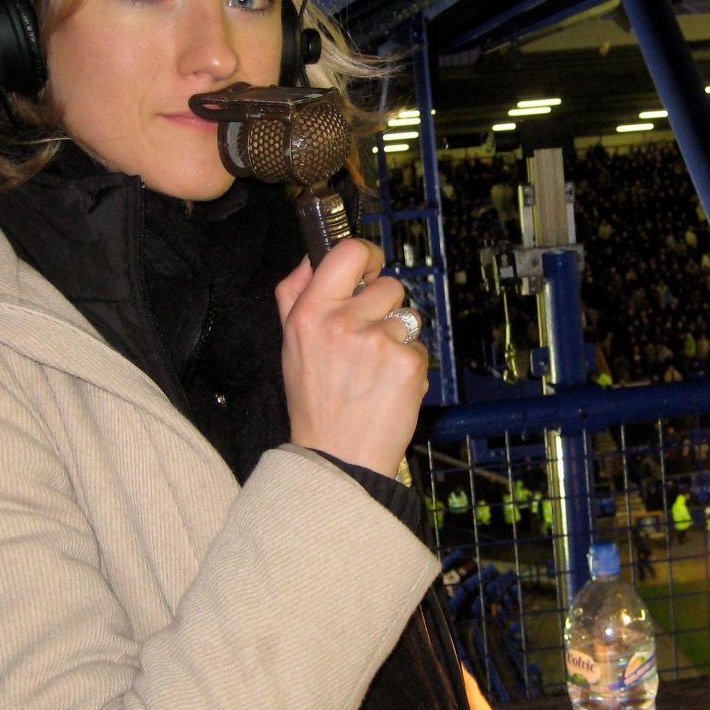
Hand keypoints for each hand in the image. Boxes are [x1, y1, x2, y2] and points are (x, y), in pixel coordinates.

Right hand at [275, 240, 428, 477]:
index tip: (370, 268)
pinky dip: (410, 366)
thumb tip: (310, 256)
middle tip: (367, 340)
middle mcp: (342, 322)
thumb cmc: (314, 401)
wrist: (337, 457)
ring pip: (408, 317)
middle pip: (389, 284)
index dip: (367, 255)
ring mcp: (378, 342)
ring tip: (375, 370)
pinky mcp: (407, 363)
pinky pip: (420, 347)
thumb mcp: (289, 343)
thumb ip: (294, 294)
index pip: (348, 252)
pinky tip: (389, 387)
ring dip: (399, 339)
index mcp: (310, 312)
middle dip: (385, 307)